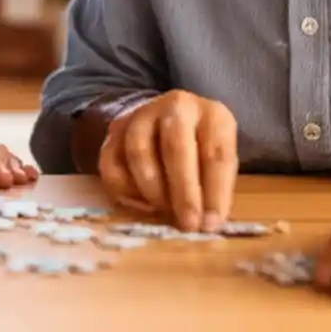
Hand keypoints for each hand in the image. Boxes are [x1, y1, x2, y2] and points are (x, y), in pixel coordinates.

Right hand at [97, 90, 237, 231]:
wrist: (166, 120)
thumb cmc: (201, 148)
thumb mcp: (219, 160)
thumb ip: (214, 187)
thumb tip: (206, 222)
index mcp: (212, 114)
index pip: (216, 153)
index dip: (215, 191)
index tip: (211, 223)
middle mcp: (176, 107)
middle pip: (175, 147)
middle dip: (182, 192)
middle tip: (187, 224)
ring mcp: (141, 115)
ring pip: (138, 153)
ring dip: (152, 191)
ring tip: (164, 211)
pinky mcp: (115, 131)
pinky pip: (112, 165)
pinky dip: (126, 191)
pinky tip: (143, 204)